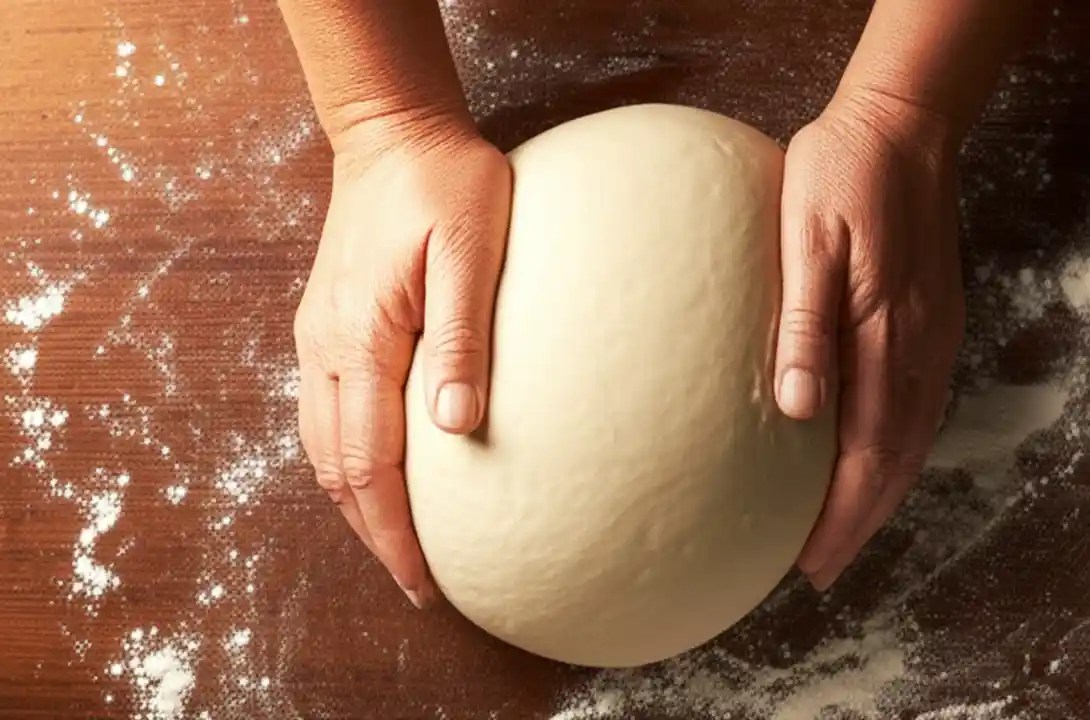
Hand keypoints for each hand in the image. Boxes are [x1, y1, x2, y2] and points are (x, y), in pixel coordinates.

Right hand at [293, 112, 510, 607]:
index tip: (424, 584)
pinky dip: (350, 460)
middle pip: (338, 471)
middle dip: (375, 535)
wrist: (391, 132)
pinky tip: (381, 472)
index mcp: (360, 341)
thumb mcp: (470, 252)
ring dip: (358, 503)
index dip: (395, 534)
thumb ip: (463, 338)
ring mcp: (318, 338)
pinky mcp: (326, 326)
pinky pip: (327, 414)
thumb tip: (457, 428)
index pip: (369, 466)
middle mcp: (325, 349)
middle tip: (420, 583)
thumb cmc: (443, 184)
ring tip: (400, 542)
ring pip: (324, 448)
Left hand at [775, 90, 964, 590]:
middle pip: (896, 460)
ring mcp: (934, 335)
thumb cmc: (839, 173)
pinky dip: (894, 451)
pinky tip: (869, 460)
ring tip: (841, 531)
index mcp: (888, 333)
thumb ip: (805, 323)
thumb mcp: (808, 238)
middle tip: (817, 570)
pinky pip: (917, 406)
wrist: (904, 124)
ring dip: (877, 493)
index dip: (840, 515)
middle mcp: (921, 346)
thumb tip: (798, 410)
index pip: (867, 451)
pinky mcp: (934, 320)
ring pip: (911, 440)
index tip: (808, 564)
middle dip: (858, 521)